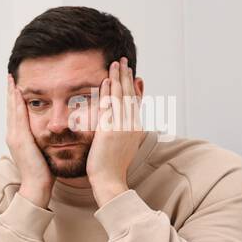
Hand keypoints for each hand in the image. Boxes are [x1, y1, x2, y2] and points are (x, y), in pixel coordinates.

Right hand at [6, 74, 51, 207]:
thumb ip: (43, 142)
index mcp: (19, 138)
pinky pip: (17, 116)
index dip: (15, 100)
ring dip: (11, 94)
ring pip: (12, 110)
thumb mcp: (42, 153)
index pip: (16, 114)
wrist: (37, 187)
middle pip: (10, 109)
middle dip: (10, 92)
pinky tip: (18, 92)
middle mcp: (13, 135)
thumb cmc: (44, 173)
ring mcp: (14, 137)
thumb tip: (52, 134)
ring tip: (11, 80)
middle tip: (10, 76)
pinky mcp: (19, 139)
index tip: (16, 86)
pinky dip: (16, 103)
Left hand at [86, 58, 145, 206]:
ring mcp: (122, 126)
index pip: (134, 102)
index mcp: (135, 128)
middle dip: (126, 76)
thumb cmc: (111, 168)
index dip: (133, 86)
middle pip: (129, 95)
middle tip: (123, 60)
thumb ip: (121, 133)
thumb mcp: (121, 147)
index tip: (131, 73)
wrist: (109, 181)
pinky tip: (107, 79)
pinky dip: (109, 91)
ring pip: (121, 96)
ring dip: (118, 78)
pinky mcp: (111, 130)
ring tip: (116, 63)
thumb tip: (120, 126)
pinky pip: (110, 105)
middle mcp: (132, 125)